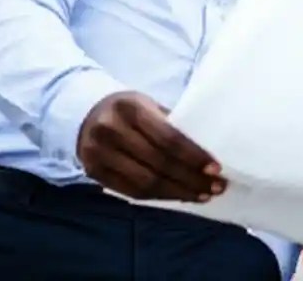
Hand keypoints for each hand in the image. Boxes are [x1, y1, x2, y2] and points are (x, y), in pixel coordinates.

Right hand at [77, 91, 224, 201]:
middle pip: (159, 163)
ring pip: (145, 182)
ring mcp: (98, 153)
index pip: (168, 138)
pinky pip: (131, 191)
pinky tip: (177, 196)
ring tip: (201, 195)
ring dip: (177, 192)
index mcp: (131, 108)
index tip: (216, 169)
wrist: (86, 114)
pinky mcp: (93, 172)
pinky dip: (158, 196)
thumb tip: (207, 154)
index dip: (193, 156)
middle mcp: (111, 130)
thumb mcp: (149, 106)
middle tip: (216, 187)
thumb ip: (172, 125)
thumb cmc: (129, 110)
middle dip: (191, 178)